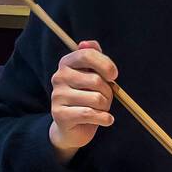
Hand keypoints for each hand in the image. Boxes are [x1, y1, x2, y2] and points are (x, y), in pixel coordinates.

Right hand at [48, 40, 116, 162]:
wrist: (72, 128)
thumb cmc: (86, 98)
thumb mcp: (92, 75)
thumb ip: (94, 57)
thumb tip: (87, 43)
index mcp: (66, 63)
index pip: (86, 54)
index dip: (105, 64)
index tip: (114, 75)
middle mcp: (58, 77)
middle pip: (95, 80)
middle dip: (108, 92)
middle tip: (106, 99)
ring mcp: (57, 96)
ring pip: (96, 99)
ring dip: (106, 107)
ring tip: (101, 109)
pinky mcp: (60, 114)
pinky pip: (91, 114)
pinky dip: (105, 118)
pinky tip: (106, 120)